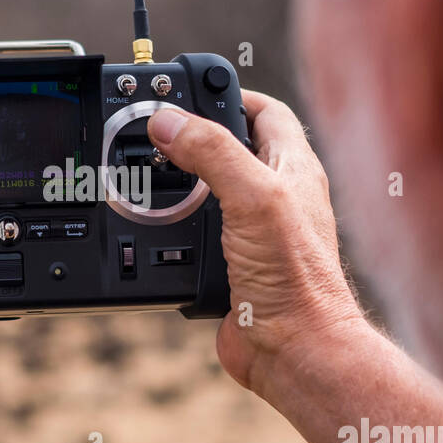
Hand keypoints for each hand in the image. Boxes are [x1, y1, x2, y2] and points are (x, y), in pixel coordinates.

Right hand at [147, 90, 364, 395]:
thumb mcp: (253, 197)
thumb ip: (212, 153)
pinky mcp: (231, 270)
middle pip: (231, 150)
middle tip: (156, 130)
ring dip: (178, 186)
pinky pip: (196, 239)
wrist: (293, 353)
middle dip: (194, 138)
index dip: (229, 94)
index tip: (189, 90)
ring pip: (209, 196)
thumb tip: (169, 120)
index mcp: (293, 169)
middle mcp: (276, 199)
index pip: (264, 111)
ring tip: (146, 173)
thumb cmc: (295, 279)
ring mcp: (253, 236)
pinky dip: (172, 232)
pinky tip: (152, 229)